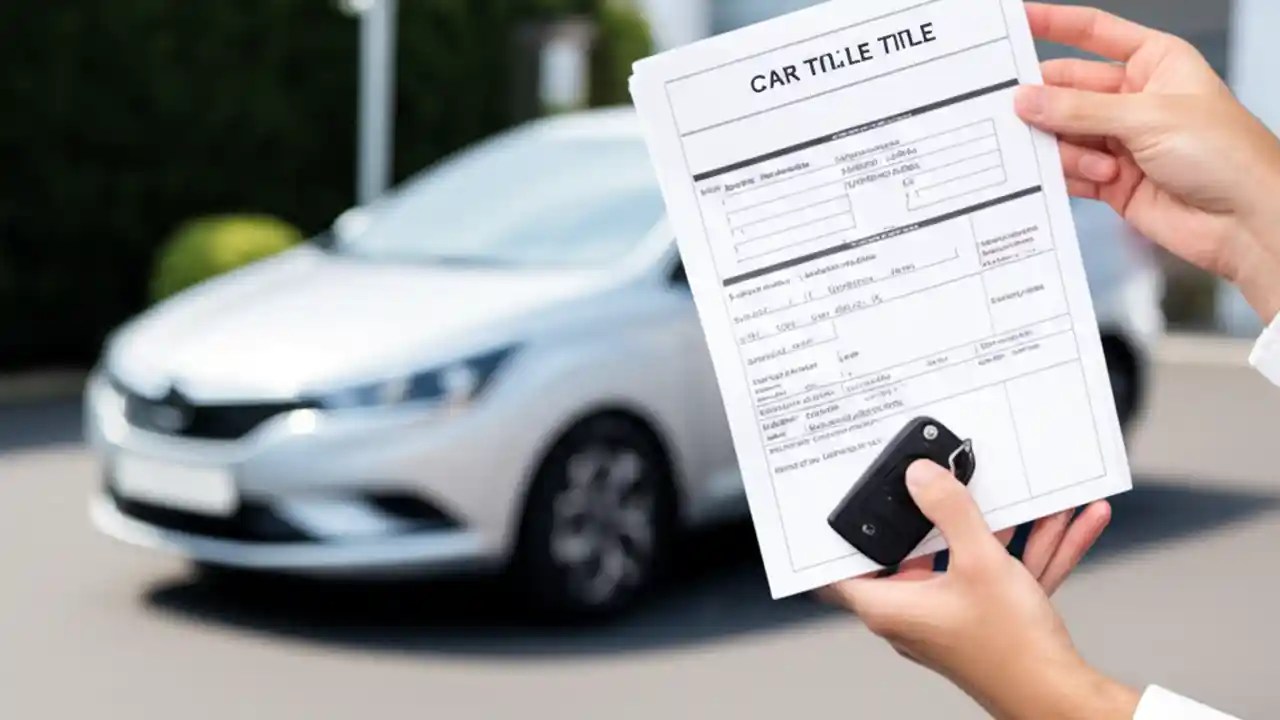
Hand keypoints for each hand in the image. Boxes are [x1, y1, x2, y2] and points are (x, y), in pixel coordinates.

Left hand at [823, 461, 1137, 719]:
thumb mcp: (980, 562)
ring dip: (1007, 530)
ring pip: (970, 559)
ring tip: (1031, 499)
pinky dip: (1031, 552)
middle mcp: (912, 615)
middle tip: (946, 480)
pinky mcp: (982, 621)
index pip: (842, 566)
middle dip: (945, 514)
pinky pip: (1000, 575)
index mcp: (891, 606)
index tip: (847, 500)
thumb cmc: (1013, 649)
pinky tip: (1070, 525)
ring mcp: (948, 619)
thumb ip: (949, 511)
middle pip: (916, 551)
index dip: (840, 533)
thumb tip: (922, 477)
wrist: (1062, 699)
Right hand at [1015, 3, 1279, 321]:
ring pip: (1064, 133)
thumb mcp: (1148, 117)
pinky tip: (1094, 177)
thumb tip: (1027, 99)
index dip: (1054, 25)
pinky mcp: (1111, 180)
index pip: (1094, 33)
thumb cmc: (1224, 154)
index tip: (1017, 22)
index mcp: (1154, 62)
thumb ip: (1080, 109)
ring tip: (1099, 162)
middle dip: (1045, 102)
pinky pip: (1070, 170)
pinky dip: (1071, 174)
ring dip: (1070, 147)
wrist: (1245, 220)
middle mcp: (1133, 99)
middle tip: (1015, 110)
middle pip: (1068, 89)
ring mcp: (1120, 141)